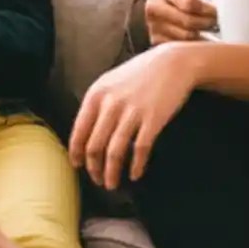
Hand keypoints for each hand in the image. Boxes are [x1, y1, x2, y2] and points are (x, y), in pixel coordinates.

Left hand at [69, 42, 196, 189]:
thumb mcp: (110, 82)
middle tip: (97, 180)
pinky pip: (140, 149)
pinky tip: (135, 174)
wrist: (172, 63)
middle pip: (95, 145)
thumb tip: (86, 131)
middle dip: (93, 168)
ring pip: (115, 151)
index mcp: (96, 95)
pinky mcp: (153, 120)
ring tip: (112, 184)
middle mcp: (110, 104)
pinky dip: (136, 165)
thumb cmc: (139, 74)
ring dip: (112, 172)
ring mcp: (132, 112)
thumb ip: (97, 104)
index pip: (79, 130)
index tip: (77, 165)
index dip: (76, 152)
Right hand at [146, 0, 216, 44]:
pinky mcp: (156, 41)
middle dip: (208, 23)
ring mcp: (153, 27)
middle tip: (217, 24)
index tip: (218, 12)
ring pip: (186, 36)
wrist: (158, 8)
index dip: (209, 10)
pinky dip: (194, 46)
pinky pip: (181, 47)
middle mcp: (153, 9)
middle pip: (188, 21)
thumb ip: (200, 1)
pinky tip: (201, 42)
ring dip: (203, 36)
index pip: (190, 3)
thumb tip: (226, 14)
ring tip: (211, 33)